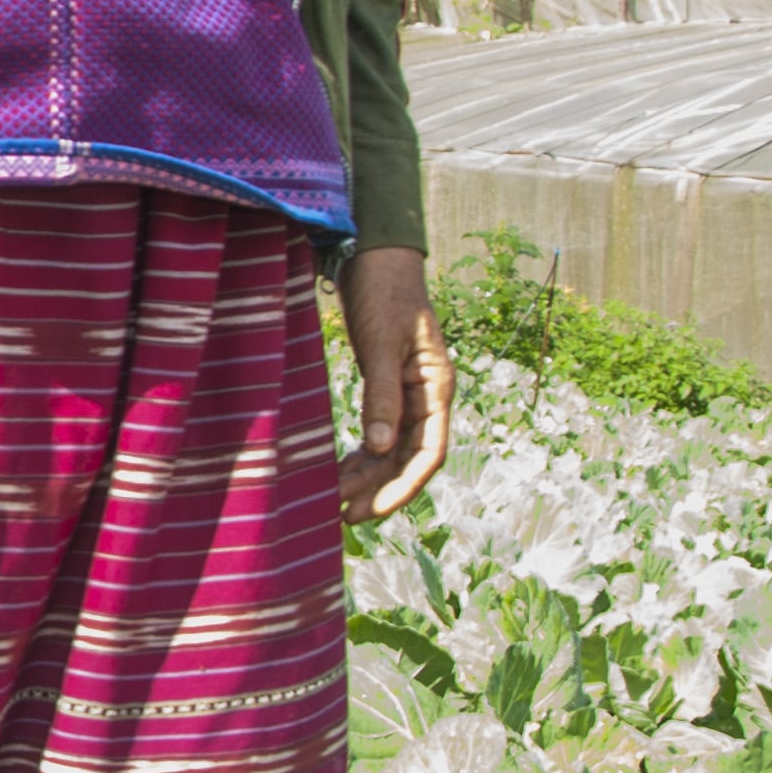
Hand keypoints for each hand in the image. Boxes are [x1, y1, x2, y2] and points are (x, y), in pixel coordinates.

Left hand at [333, 246, 453, 524]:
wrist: (376, 257)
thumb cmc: (384, 292)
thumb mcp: (382, 342)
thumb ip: (382, 394)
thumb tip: (378, 448)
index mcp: (436, 387)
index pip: (429, 452)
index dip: (404, 486)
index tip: (372, 510)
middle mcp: (427, 397)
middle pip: (409, 458)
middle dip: (380, 489)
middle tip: (344, 515)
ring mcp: (408, 394)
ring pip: (392, 450)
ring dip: (368, 477)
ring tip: (335, 501)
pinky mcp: (386, 387)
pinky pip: (379, 432)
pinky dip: (361, 454)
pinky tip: (338, 471)